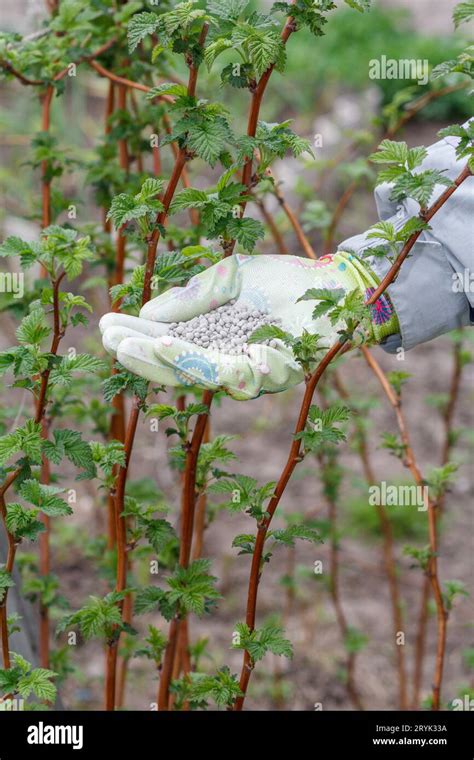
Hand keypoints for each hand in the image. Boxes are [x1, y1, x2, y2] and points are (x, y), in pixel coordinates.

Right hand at [100, 252, 394, 399]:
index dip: (137, 340)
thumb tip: (149, 315)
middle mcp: (228, 361)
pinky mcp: (281, 372)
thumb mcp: (228, 280)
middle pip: (179, 368)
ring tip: (149, 344)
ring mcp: (254, 370)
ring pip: (208, 375)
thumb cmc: (281, 282)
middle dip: (145, 355)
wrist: (332, 284)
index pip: (167, 346)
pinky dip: (231, 363)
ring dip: (176, 361)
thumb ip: (192, 298)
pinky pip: (253, 374)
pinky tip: (201, 346)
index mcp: (212, 340)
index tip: (106, 326)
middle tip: (113, 341)